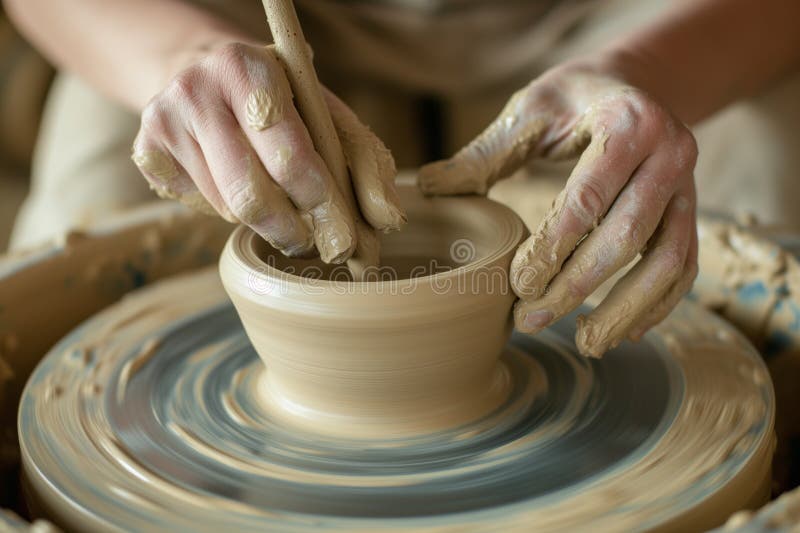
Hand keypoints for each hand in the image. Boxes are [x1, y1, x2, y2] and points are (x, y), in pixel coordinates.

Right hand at [132, 42, 404, 262]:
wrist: (199, 66)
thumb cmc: (278, 97)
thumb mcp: (326, 112)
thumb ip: (364, 162)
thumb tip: (388, 221)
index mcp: (249, 70)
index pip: (289, 156)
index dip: (320, 202)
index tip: (343, 235)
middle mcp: (197, 92)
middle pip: (249, 195)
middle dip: (289, 231)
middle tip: (310, 242)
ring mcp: (164, 121)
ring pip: (225, 206)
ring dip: (262, 219)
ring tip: (278, 202)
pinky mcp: (145, 149)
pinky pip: (197, 205)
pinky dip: (227, 208)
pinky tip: (235, 182)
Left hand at [419, 62, 697, 356]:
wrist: (635, 84)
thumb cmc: (572, 100)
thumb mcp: (529, 111)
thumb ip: (486, 153)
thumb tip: (429, 188)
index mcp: (626, 123)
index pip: (587, 198)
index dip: (553, 248)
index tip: (518, 286)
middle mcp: (669, 153)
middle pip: (627, 235)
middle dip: (578, 286)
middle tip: (531, 321)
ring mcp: (688, 185)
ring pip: (667, 259)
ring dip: (626, 308)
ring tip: (588, 344)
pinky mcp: (691, 210)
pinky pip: (684, 264)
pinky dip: (659, 303)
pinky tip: (626, 330)